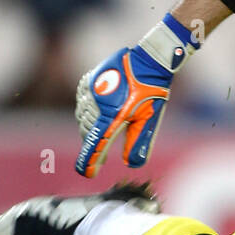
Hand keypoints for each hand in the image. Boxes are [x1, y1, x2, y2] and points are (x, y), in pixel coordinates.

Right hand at [75, 45, 173, 177]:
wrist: (149, 61)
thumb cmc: (152, 91)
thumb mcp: (149, 119)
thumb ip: (138, 142)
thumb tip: (131, 163)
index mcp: (113, 115)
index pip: (95, 144)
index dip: (89, 161)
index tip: (87, 173)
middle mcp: (97, 103)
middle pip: (86, 132)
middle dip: (92, 145)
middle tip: (101, 157)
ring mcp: (91, 90)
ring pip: (82, 117)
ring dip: (89, 128)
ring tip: (102, 133)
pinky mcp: (88, 80)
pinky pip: (82, 101)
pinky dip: (87, 111)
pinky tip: (97, 113)